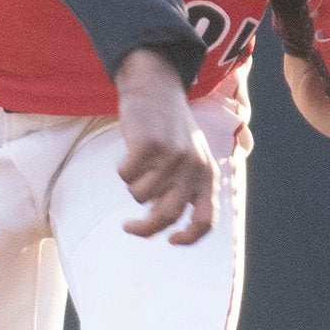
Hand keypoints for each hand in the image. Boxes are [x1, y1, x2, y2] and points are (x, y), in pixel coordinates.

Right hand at [114, 48, 219, 245]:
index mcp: (207, 174)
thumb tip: (158, 227)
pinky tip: (130, 151)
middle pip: (167, 215)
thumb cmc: (169, 130)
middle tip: (128, 227)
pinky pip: (125, 175)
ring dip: (134, 183)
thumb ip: (181, 190)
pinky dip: (122, 168)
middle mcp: (193, 167)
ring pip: (140, 195)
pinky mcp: (148, 145)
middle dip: (145, 228)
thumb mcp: (188, 158)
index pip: (206, 219)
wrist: (157, 88)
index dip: (189, 237)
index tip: (170, 241)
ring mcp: (171, 156)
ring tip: (140, 162)